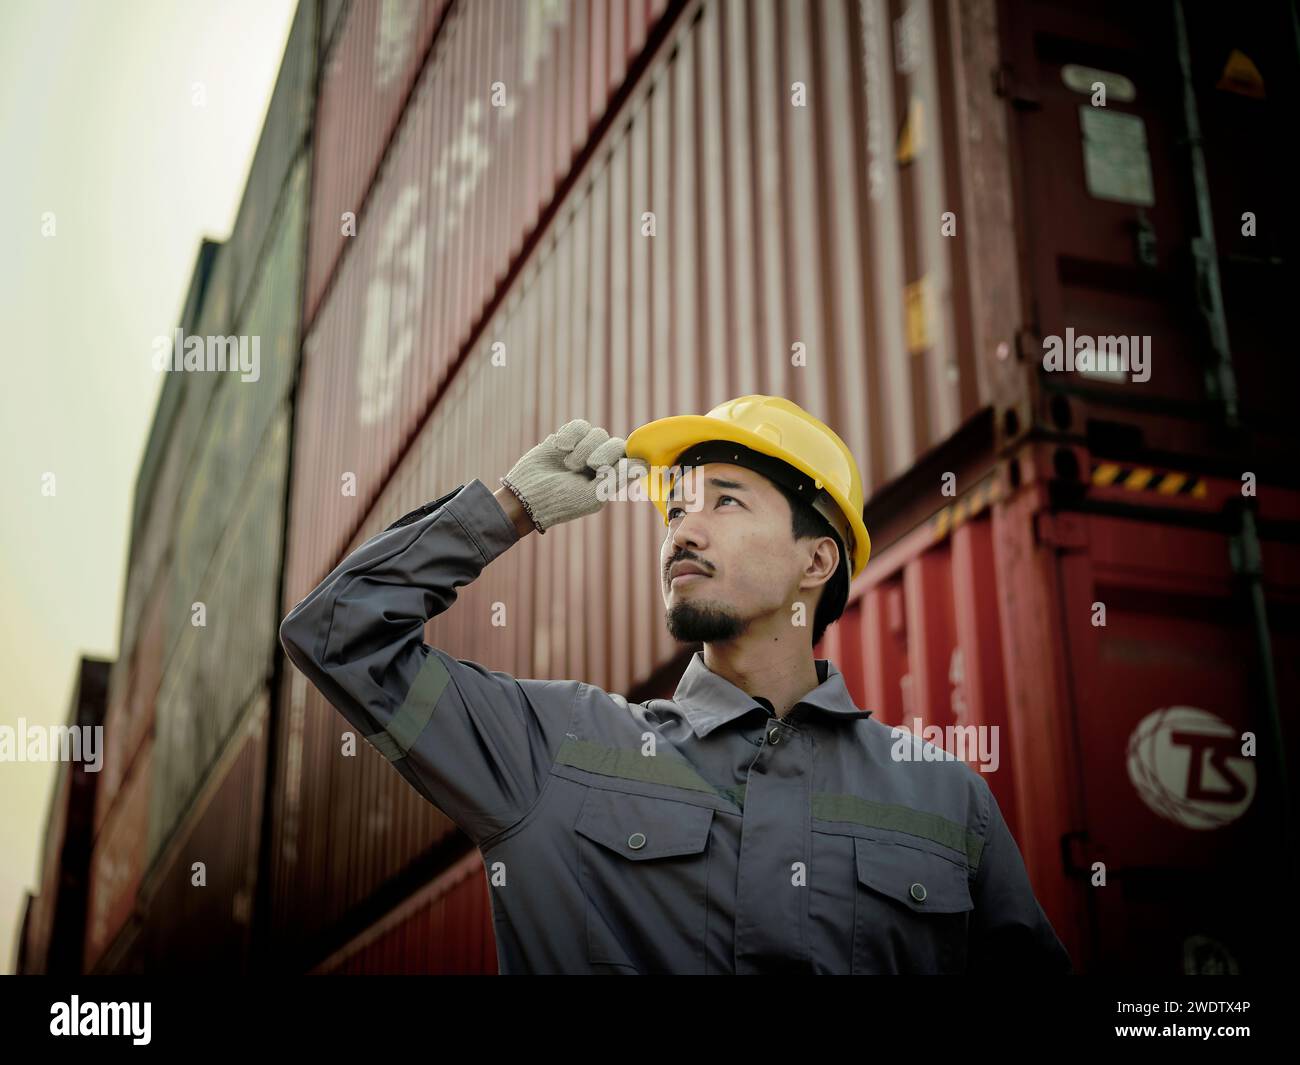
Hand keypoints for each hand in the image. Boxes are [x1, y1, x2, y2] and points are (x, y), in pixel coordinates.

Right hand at [498, 420, 642, 532]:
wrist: (527, 495)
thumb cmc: (562, 502)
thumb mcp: (594, 495)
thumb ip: (619, 478)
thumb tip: (645, 464)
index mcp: (612, 479)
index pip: (632, 459)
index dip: (627, 459)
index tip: (614, 467)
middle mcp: (601, 462)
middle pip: (617, 443)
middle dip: (605, 453)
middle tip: (590, 466)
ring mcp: (584, 449)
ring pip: (598, 432)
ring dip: (584, 448)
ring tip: (568, 464)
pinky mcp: (567, 438)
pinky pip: (580, 425)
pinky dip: (571, 435)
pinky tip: (560, 448)